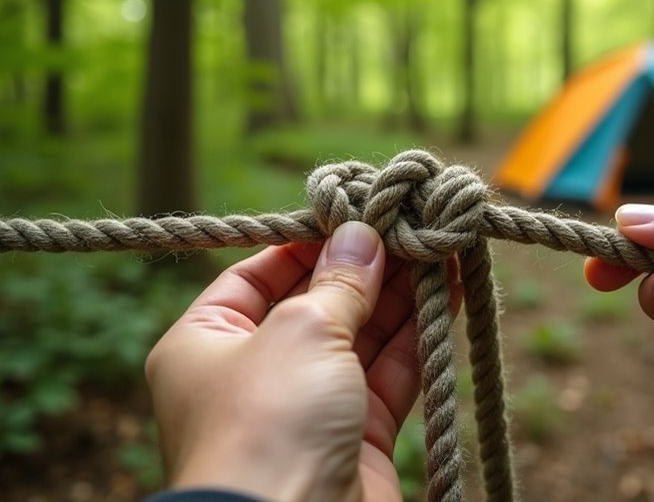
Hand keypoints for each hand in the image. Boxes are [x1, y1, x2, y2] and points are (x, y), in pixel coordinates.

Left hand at [146, 222, 451, 501]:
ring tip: (441, 248)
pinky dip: (417, 338)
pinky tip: (447, 296)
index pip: (259, 272)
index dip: (311, 239)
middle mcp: (253, 375)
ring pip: (360, 338)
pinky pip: (389, 376)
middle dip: (368, 265)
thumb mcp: (301, 330)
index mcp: (206, 343)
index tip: (360, 213)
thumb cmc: (269, 424)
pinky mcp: (355, 440)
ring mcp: (306, 409)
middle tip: (414, 224)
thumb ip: (340, 281)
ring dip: (401, 296)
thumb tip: (363, 233)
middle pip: (318, 302)